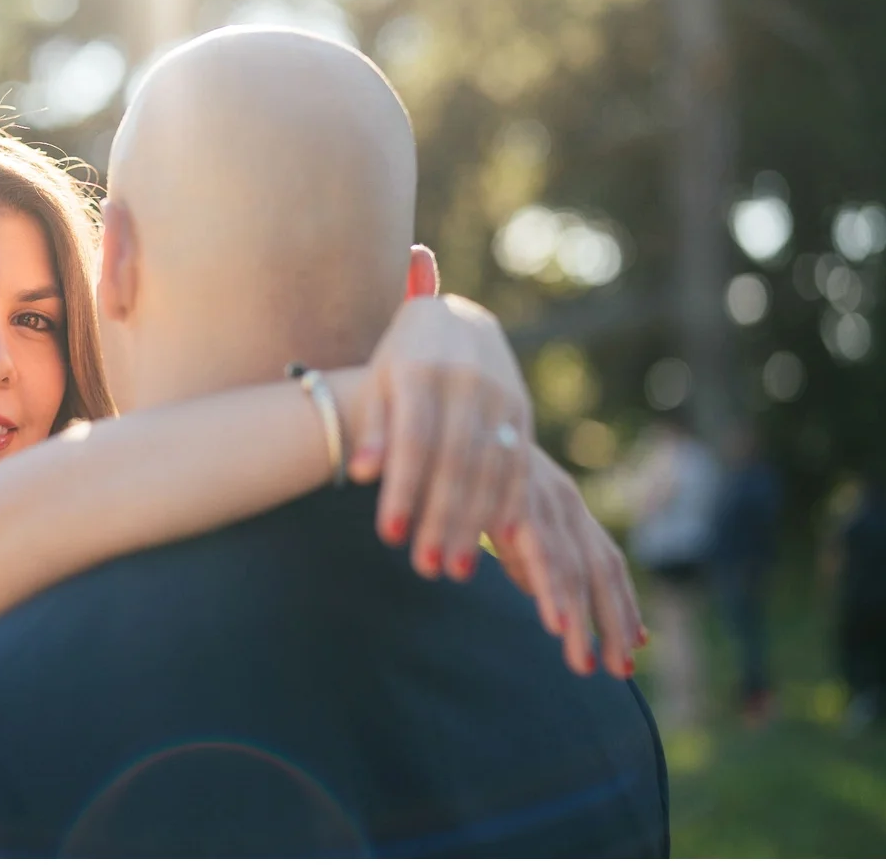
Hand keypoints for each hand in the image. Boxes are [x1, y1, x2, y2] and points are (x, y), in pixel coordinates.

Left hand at [346, 294, 532, 583]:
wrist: (459, 317)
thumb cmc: (402, 360)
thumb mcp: (378, 383)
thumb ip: (372, 427)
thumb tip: (362, 475)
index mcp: (419, 371)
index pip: (414, 440)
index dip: (405, 489)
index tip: (391, 536)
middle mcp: (465, 381)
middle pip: (455, 462)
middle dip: (442, 519)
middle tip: (427, 568)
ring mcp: (500, 394)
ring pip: (490, 469)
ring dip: (475, 522)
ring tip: (457, 568)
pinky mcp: (523, 409)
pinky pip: (519, 462)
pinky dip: (508, 502)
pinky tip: (497, 538)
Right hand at [491, 443, 645, 679]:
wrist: (437, 420)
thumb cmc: (468, 471)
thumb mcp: (506, 518)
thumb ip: (528, 555)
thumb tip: (551, 600)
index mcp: (565, 505)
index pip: (605, 560)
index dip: (622, 603)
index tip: (636, 646)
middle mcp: (562, 500)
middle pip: (600, 569)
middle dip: (612, 621)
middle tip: (621, 670)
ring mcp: (539, 499)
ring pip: (573, 569)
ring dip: (582, 619)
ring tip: (585, 664)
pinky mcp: (512, 501)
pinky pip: (538, 553)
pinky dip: (553, 590)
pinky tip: (558, 624)